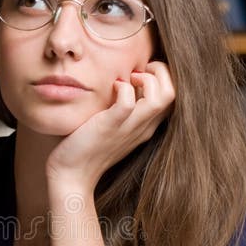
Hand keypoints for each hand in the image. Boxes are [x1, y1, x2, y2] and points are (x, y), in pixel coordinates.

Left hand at [46, 61, 174, 194]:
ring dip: (148, 79)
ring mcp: (129, 128)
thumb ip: (121, 107)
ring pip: (161, 98)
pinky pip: (128, 102)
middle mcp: (143, 127)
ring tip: (129, 78)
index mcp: (146, 126)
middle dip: (161, 72)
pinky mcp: (110, 126)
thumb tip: (121, 80)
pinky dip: (123, 88)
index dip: (163, 77)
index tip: (141, 73)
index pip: (171, 97)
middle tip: (138, 71)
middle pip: (173, 94)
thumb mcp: (112, 125)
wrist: (71, 174)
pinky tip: (111, 87)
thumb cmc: (86, 146)